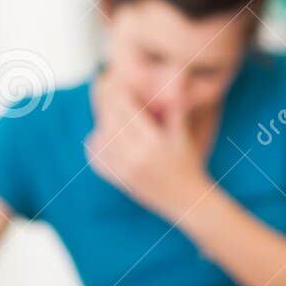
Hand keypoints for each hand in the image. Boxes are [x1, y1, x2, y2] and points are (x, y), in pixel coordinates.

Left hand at [85, 78, 213, 221]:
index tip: (118, 83)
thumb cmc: (189, 166)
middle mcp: (136, 156)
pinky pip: (97, 158)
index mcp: (154, 142)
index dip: (120, 95)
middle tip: (108, 93)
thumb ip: (176, 110)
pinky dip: (97, 145)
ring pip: (101, 138)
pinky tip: (105, 138)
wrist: (187, 201)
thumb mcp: (184, 136)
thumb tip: (174, 84)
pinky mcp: (119, 180)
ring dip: (103, 124)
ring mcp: (125, 170)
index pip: (127, 111)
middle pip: (111, 121)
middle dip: (110, 106)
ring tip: (110, 116)